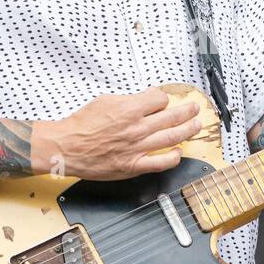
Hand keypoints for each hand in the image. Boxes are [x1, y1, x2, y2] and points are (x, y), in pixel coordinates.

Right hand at [30, 87, 202, 179]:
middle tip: (195, 108)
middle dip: (187, 111)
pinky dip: (173, 157)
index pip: (159, 99)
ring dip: (188, 130)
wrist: (67, 147)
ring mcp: (137, 148)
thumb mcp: (104, 101)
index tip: (162, 101)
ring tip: (196, 125)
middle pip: (172, 117)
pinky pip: (161, 163)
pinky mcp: (133, 165)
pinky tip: (178, 153)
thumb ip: (128, 100)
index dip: (162, 98)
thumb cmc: (81, 125)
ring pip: (172, 137)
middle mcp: (136, 128)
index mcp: (129, 110)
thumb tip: (145, 99)